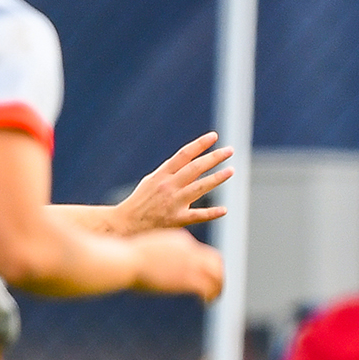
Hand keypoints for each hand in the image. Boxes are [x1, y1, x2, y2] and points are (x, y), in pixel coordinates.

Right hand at [113, 133, 232, 232]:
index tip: (214, 136)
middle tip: (230, 150)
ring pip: (199, 187)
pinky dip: (211, 213)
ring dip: (217, 178)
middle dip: (213, 158)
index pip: (183, 155)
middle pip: (195, 168)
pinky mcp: (177, 219)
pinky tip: (224, 209)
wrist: (127, 223)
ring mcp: (174, 202)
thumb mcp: (152, 180)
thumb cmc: (142, 201)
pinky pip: (198, 215)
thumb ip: (170, 171)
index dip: (199, 144)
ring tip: (231, 170)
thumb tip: (188, 160)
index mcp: (162, 174)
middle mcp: (168, 185)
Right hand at [131, 228, 222, 300]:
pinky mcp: (187, 278)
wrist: (124, 260)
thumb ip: (158, 255)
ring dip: (218, 287)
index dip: (203, 263)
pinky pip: (208, 288)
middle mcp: (189, 249)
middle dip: (218, 273)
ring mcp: (190, 264)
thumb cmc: (124, 256)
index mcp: (180, 239)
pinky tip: (206, 302)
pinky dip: (211, 295)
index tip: (201, 274)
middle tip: (216, 286)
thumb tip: (154, 264)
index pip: (200, 250)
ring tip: (214, 297)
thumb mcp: (146, 250)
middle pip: (215, 259)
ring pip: (216, 275)